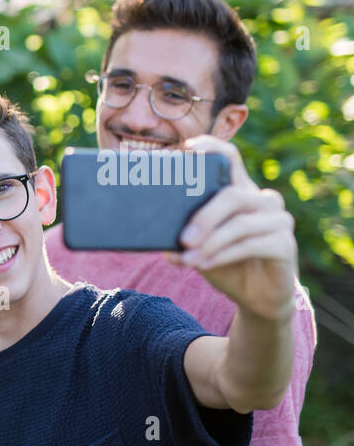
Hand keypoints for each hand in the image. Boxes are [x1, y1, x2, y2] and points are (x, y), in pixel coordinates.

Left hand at [167, 136, 297, 322]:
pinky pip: (252, 245)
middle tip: (183, 240)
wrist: (256, 297)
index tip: (188, 148)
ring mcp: (278, 221)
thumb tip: (160, 241)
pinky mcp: (286, 245)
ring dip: (210, 243)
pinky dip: (223, 255)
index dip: (211, 148)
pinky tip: (205, 265)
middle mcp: (262, 200)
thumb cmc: (225, 263)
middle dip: (203, 217)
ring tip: (188, 259)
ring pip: (240, 223)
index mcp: (239, 192)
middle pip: (231, 195)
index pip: (229, 158)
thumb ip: (182, 239)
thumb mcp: (198, 248)